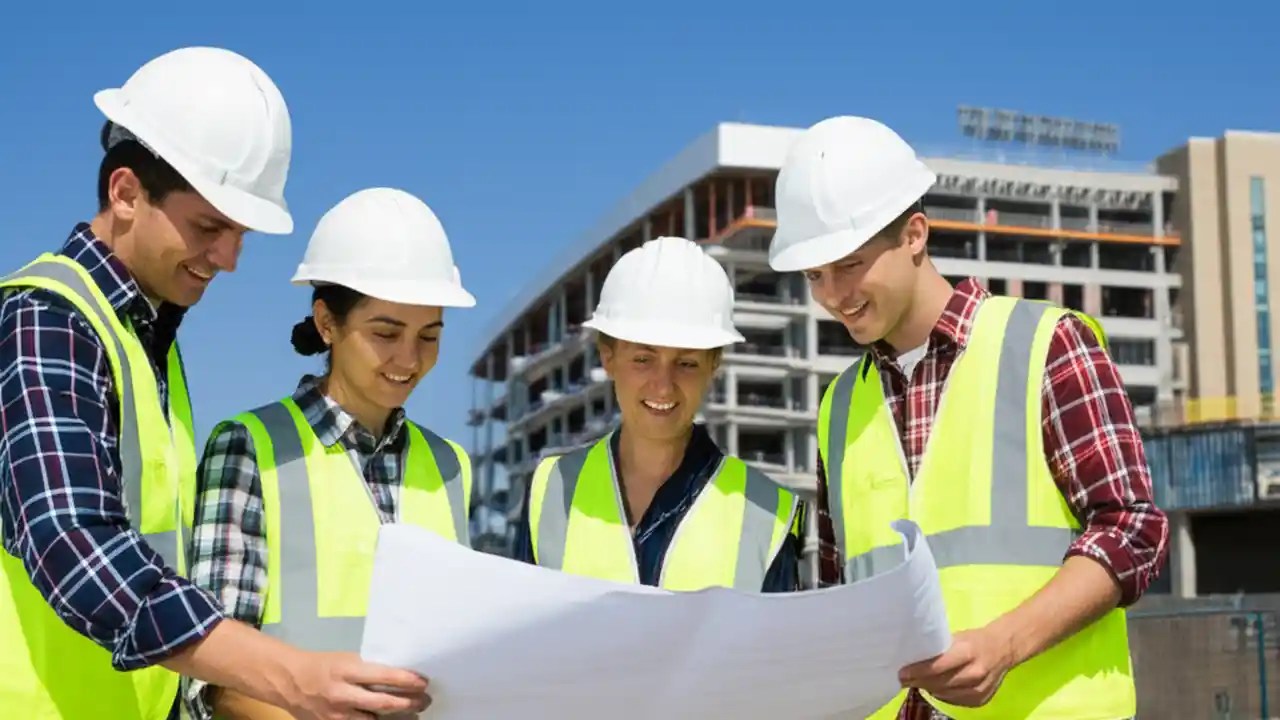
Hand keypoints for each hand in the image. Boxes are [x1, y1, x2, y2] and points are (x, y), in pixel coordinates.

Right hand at [279, 650, 430, 719]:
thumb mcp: (347, 658)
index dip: (407, 680)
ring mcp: (337, 714)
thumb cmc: (324, 665)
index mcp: (347, 670)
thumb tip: (399, 673)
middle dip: (409, 703)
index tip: (424, 682)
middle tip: (425, 700)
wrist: (290, 680)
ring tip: (413, 713)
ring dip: (396, 717)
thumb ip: (369, 668)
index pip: (383, 676)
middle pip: (383, 702)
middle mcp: (343, 694)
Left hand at [897, 626, 1015, 707]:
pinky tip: (935, 688)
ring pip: (945, 694)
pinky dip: (942, 695)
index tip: (902, 673)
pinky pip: (954, 701)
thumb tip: (913, 657)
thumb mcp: (957, 637)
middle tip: (904, 679)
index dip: (917, 671)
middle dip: (919, 681)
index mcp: (967, 652)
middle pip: (939, 682)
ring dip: (929, 688)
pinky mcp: (981, 699)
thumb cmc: (974, 640)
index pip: (937, 666)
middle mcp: (974, 672)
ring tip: (917, 682)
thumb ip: (939, 649)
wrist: (1003, 648)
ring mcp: (979, 689)